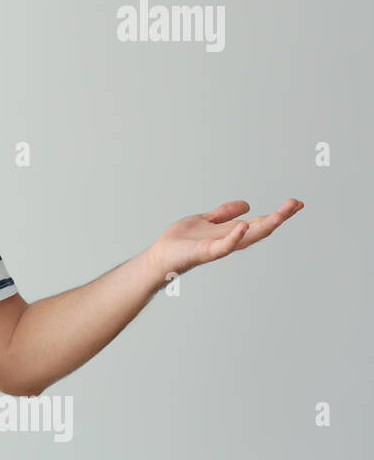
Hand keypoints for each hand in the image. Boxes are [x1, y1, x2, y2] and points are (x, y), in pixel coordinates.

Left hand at [147, 198, 303, 278]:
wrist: (161, 256)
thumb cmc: (182, 242)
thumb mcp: (206, 220)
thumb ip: (224, 213)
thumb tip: (247, 204)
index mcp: (232, 232)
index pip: (260, 221)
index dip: (278, 213)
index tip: (296, 203)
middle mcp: (230, 240)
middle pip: (260, 229)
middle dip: (279, 217)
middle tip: (297, 204)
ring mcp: (220, 246)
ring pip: (248, 237)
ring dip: (265, 225)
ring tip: (281, 214)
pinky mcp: (206, 251)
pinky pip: (223, 246)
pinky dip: (235, 237)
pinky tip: (244, 225)